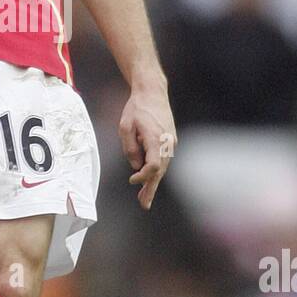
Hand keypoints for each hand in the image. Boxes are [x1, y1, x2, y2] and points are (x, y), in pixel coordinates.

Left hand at [119, 79, 176, 209]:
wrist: (152, 92)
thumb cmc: (137, 108)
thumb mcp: (125, 127)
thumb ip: (130, 148)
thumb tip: (135, 165)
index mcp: (155, 139)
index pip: (152, 166)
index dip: (143, 177)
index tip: (132, 180)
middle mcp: (167, 142)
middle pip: (160, 171)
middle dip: (151, 188)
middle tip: (144, 204)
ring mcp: (171, 141)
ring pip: (162, 167)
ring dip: (153, 181)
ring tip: (144, 197)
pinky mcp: (170, 140)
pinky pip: (163, 159)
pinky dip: (156, 170)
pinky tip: (147, 178)